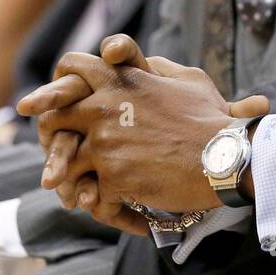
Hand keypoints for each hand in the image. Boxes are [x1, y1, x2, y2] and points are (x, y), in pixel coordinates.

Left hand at [18, 34, 269, 218]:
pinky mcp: (113, 177)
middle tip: (54, 153)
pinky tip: (110, 210)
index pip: (74, 68)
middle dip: (50, 135)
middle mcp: (106, 108)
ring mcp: (106, 143)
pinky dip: (101, 205)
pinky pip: (92, 195)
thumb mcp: (189, 80)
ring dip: (69, 178)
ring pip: (65, 161)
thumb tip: (148, 63)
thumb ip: (159, 69)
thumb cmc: (211, 118)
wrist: (225, 157)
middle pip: (53, 116)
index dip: (58, 83)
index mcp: (123, 81)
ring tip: (76, 193)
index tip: (52, 99)